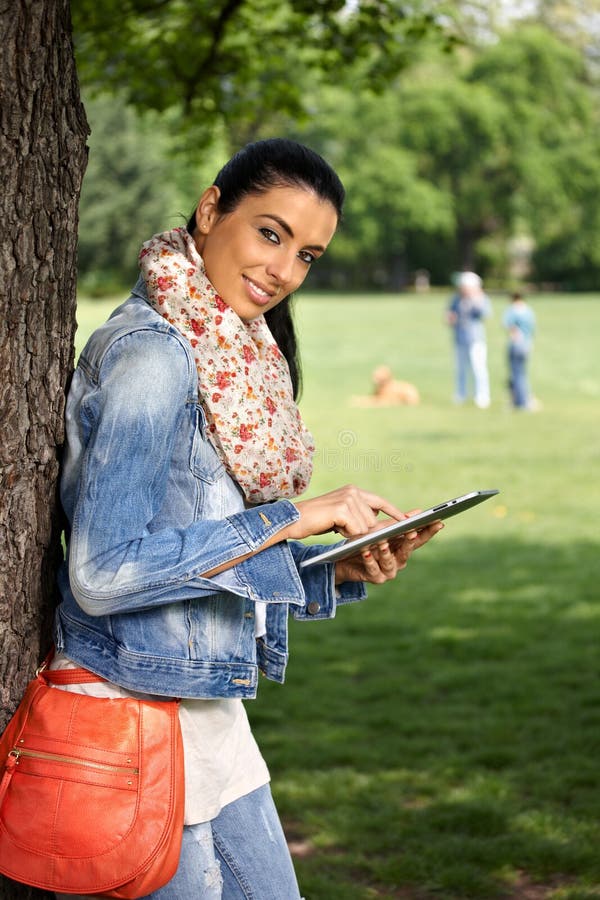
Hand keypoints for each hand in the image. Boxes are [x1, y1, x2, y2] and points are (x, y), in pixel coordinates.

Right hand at [287, 484, 405, 541]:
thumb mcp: (340, 515)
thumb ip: (357, 515)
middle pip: (373, 520)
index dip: (393, 511)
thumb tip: (376, 526)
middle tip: (342, 527)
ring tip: (335, 525)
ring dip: (352, 533)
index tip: (408, 519)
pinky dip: (346, 534)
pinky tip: (333, 527)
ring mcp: (348, 499)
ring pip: (365, 528)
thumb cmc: (316, 520)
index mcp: (353, 491)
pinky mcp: (343, 509)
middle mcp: (353, 492)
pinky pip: (356, 531)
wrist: (293, 520)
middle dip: (362, 530)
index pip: (380, 501)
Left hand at [334, 519, 443, 584]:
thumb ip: (399, 523)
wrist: (346, 559)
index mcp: (403, 548)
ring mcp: (388, 571)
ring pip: (390, 562)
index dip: (429, 532)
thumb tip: (419, 512)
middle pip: (407, 551)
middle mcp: (399, 561)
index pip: (419, 540)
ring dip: (386, 552)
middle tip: (412, 532)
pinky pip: (373, 569)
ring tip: (383, 543)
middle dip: (410, 541)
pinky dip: (369, 561)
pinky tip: (366, 552)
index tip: (438, 522)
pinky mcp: (375, 578)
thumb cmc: (367, 542)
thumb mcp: (382, 530)